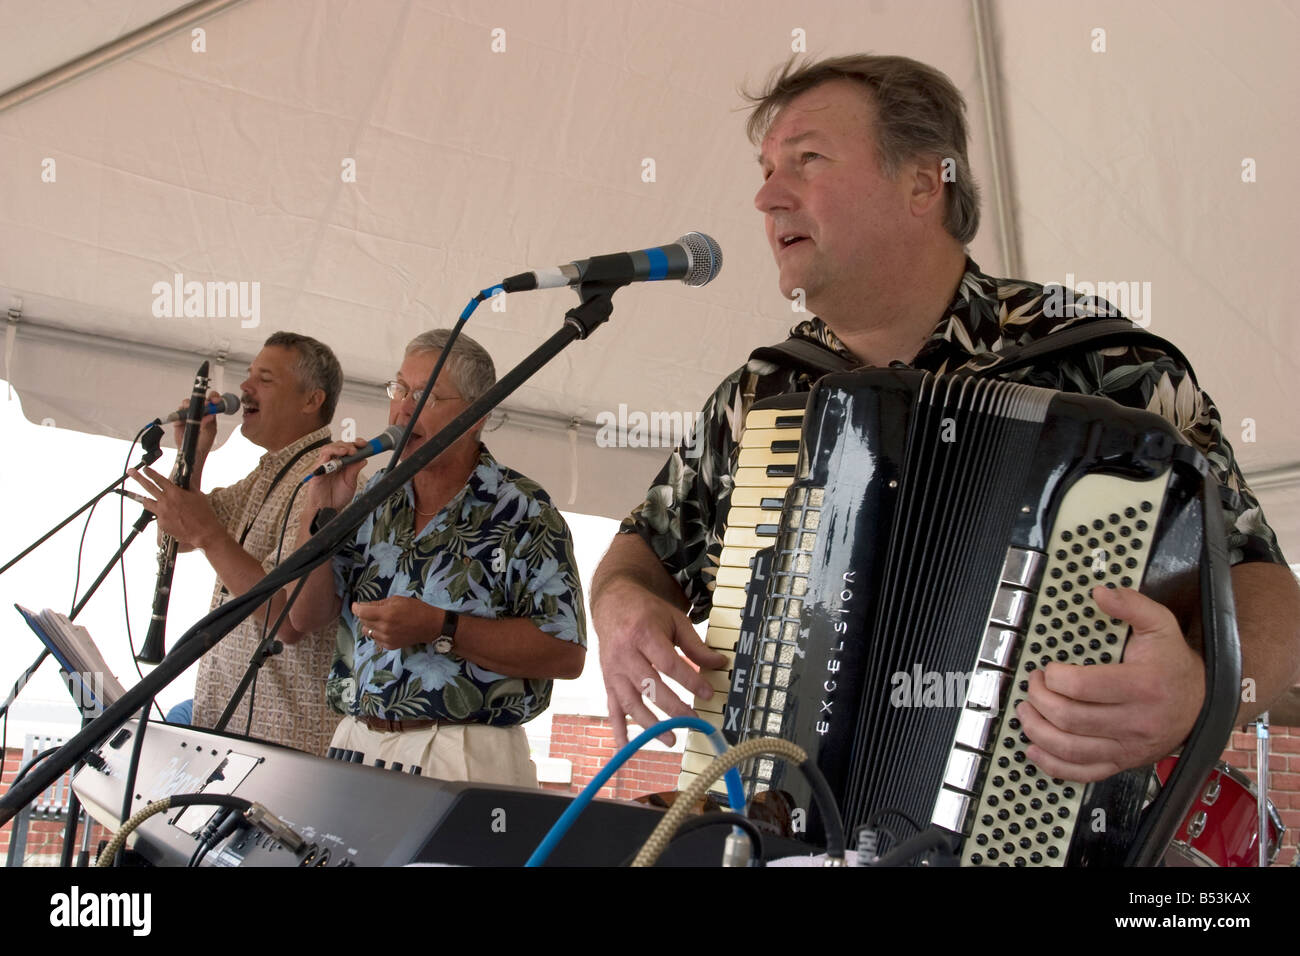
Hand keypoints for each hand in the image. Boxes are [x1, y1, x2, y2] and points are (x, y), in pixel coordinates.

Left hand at [127, 466, 224, 549]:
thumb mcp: (198, 496)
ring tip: (146, 498)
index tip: (145, 468)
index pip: (159, 479)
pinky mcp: (161, 524)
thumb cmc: (203, 514)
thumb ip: (189, 488)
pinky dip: (163, 515)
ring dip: (146, 499)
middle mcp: (165, 501)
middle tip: (130, 472)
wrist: (203, 532)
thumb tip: (185, 482)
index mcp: (175, 492)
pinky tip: (173, 519)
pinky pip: (158, 517)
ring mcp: (161, 513)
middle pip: (148, 487)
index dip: (150, 472)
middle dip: (138, 478)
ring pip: (147, 503)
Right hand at [171, 389, 221, 463]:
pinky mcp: (181, 418)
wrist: (192, 451)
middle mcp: (200, 412)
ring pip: (188, 403)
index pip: (213, 402)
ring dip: (188, 404)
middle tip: (200, 403)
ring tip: (189, 409)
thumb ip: (208, 424)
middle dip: (200, 399)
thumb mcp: (208, 433)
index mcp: (210, 414)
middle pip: (199, 400)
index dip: (214, 398)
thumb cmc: (203, 442)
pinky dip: (179, 413)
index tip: (215, 400)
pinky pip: (179, 412)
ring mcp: (190, 414)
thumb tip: (210, 415)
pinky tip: (182, 419)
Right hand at [305, 441, 367, 513]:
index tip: (364, 444)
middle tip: (355, 450)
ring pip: (326, 450)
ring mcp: (323, 467)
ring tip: (345, 451)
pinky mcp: (316, 475)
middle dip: (347, 445)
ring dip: (336, 448)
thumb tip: (363, 459)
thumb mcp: (350, 483)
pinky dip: (324, 458)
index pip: (347, 448)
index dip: (355, 444)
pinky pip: (318, 463)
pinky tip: (330, 457)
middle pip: (337, 446)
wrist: (328, 510)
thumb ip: (354, 471)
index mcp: (342, 464)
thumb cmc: (337, 497)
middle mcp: (332, 463)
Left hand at [352, 596, 440, 651]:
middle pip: (363, 621)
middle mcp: (384, 628)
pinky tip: (386, 628)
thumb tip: (364, 606)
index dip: (356, 608)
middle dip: (364, 614)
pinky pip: (375, 639)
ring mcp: (386, 639)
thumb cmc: (415, 609)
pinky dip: (377, 633)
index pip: (362, 612)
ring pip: (367, 631)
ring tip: (380, 620)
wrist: (430, 625)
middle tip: (373, 610)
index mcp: (386, 614)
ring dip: (370, 624)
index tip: (356, 605)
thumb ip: (379, 603)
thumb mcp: (397, 600)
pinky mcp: (390, 646)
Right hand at [594, 578, 726, 745]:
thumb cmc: (647, 612)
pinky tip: (627, 748)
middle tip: (695, 721)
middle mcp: (625, 654)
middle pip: (650, 686)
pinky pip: (612, 708)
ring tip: (671, 739)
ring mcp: (613, 670)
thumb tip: (720, 664)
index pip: (669, 664)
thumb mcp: (674, 620)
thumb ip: (695, 645)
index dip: (690, 681)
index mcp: (644, 634)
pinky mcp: (607, 681)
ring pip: (631, 702)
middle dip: (673, 708)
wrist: (613, 603)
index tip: (709, 694)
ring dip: (650, 724)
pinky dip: (619, 730)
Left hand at [1017, 585, 1203, 780]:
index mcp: (1143, 686)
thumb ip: (1131, 605)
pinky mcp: (1123, 762)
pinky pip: (1084, 773)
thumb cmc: (1174, 665)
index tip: (1048, 669)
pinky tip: (1035, 750)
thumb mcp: (1161, 625)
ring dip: (1038, 731)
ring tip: (1026, 712)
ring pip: (1072, 749)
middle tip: (1033, 686)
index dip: (1055, 678)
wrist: (1202, 703)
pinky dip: (1054, 766)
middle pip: (1071, 719)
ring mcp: (1129, 747)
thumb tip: (1101, 593)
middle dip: (1040, 700)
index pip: (1084, 688)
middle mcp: (1136, 721)